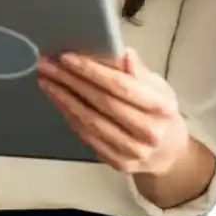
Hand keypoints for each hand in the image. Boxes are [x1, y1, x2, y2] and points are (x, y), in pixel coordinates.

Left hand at [37, 49, 189, 175]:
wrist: (168, 152)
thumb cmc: (158, 111)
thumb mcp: (157, 86)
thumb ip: (138, 71)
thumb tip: (124, 53)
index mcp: (161, 106)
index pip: (121, 86)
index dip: (92, 71)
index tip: (67, 58)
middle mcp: (149, 131)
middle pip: (103, 103)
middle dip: (71, 82)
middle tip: (47, 66)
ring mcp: (133, 150)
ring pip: (92, 122)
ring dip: (65, 101)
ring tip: (47, 82)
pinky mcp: (119, 163)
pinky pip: (89, 138)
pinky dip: (71, 118)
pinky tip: (59, 102)